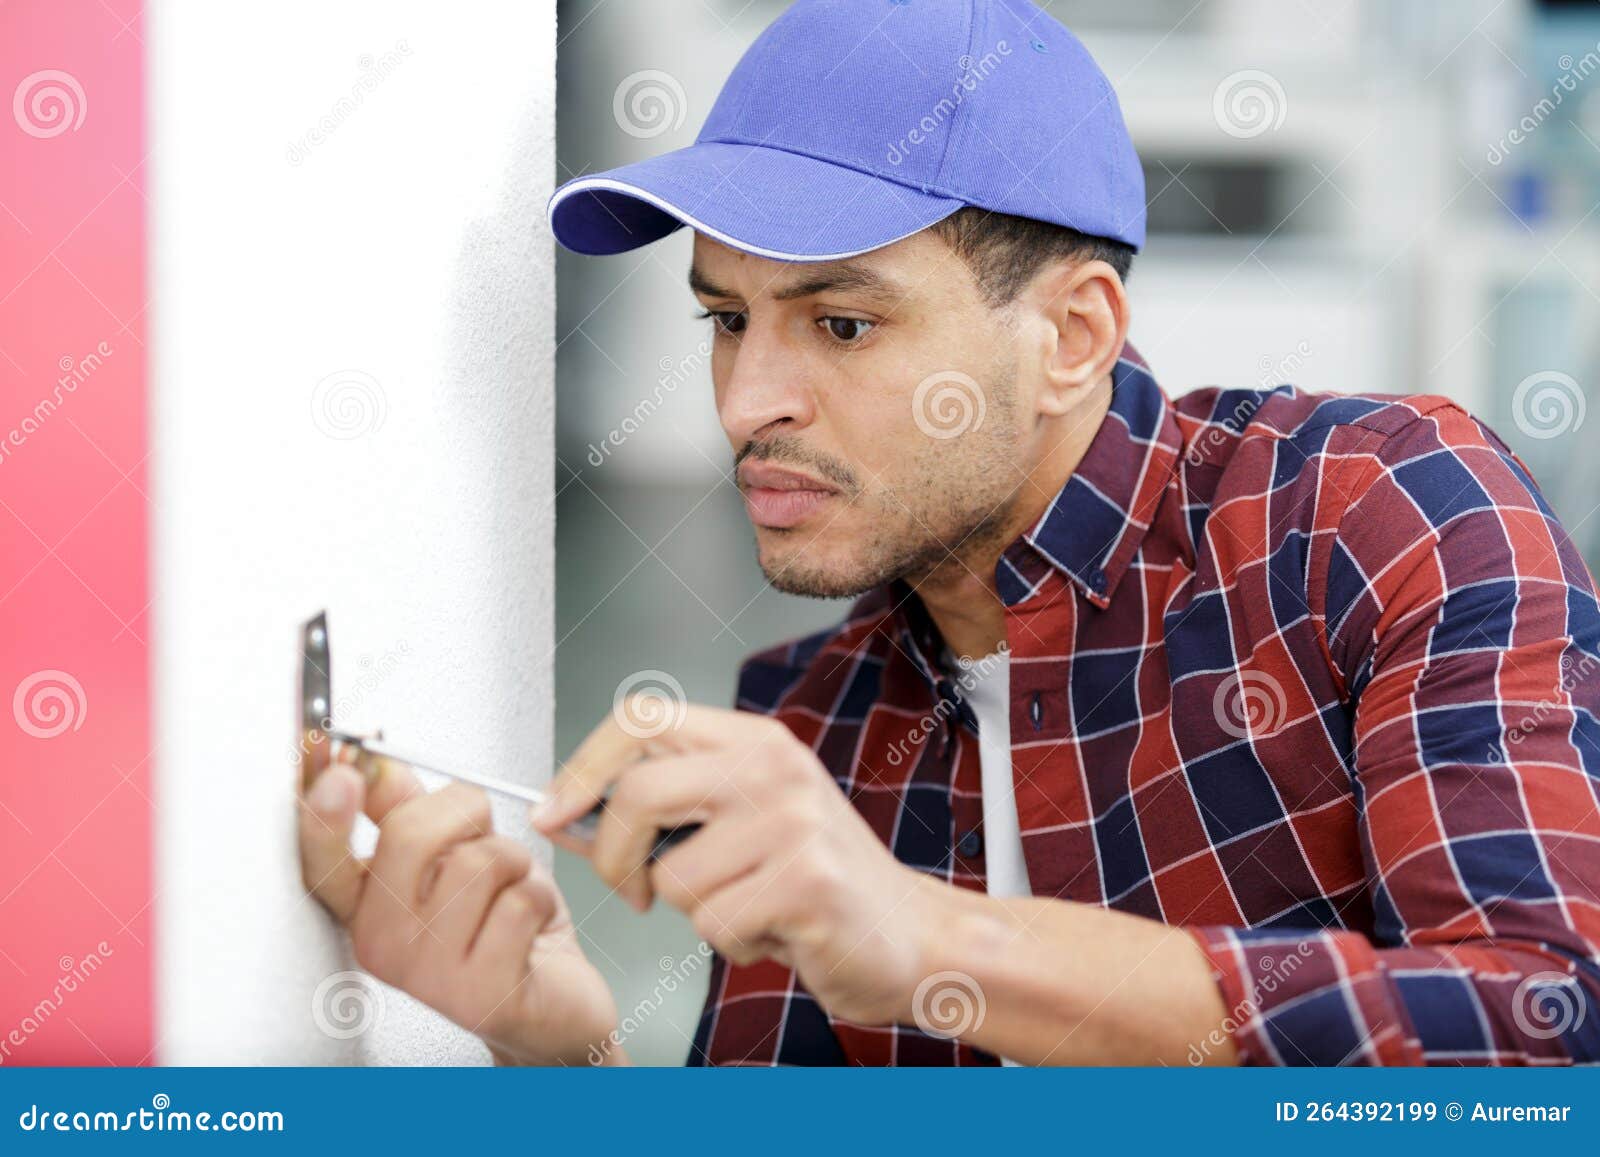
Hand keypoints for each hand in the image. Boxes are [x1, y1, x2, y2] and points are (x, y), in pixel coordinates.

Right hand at [298, 745, 620, 1065]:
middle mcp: (382, 944)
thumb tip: (377, 766)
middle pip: (410, 833)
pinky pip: (521, 900)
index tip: (341, 768)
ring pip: (479, 861)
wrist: (553, 1001)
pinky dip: (540, 897)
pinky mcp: (481, 995)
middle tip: (481, 838)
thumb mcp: (454, 857)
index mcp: (365, 907)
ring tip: (510, 893)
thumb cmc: (506, 929)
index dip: (322, 811)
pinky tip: (531, 926)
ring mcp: (428, 976)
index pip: (322, 857)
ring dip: (514, 862)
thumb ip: (410, 812)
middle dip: (465, 813)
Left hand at [530, 703, 946, 1025]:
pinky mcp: (808, 882)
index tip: (554, 814)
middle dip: (614, 859)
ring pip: (674, 878)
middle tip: (636, 892)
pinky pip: (717, 925)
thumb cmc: (816, 882)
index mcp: (753, 741)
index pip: (641, 717)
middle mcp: (773, 767)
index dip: (583, 766)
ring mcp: (794, 821)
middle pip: (638, 793)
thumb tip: (562, 815)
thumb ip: (664, 812)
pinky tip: (776, 932)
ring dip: (697, 914)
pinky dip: (735, 945)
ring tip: (750, 907)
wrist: (911, 934)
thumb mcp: (742, 823)